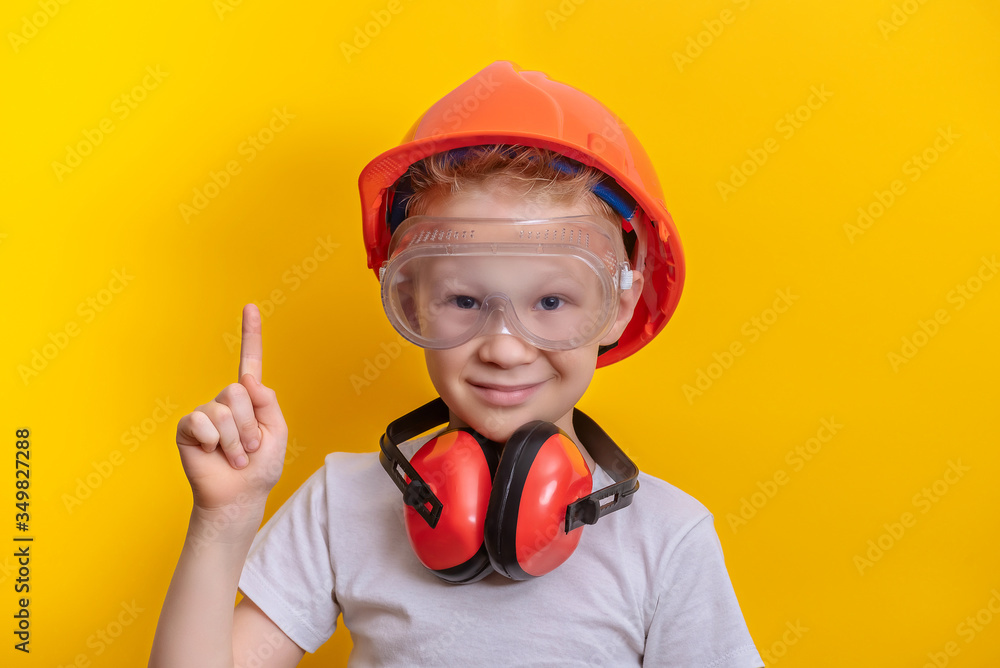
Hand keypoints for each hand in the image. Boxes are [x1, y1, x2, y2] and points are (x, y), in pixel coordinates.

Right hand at [175, 304, 288, 512]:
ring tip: (235, 457)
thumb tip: (247, 380)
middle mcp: (226, 401)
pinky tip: (212, 453)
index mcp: (250, 400)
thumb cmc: (260, 467)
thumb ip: (268, 402)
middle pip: (238, 392)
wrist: (239, 495)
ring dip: (235, 440)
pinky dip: (214, 442)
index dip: (251, 334)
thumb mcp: (277, 432)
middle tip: (249, 449)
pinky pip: (202, 421)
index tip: (251, 306)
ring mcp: (206, 413)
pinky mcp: (188, 427)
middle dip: (249, 426)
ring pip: (223, 409)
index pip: (250, 361)